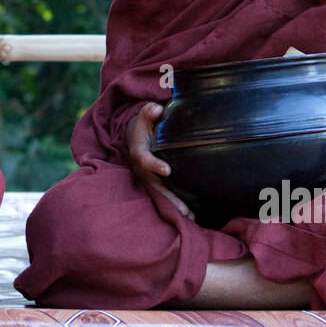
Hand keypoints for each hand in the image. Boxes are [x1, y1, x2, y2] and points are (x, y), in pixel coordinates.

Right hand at [125, 103, 194, 219]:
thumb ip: (148, 111)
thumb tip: (156, 109)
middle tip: (184, 211)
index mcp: (139, 152)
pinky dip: (176, 205)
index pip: (145, 159)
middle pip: (155, 186)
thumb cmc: (143, 126)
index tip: (167, 170)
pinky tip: (191, 215)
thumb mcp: (143, 116)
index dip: (154, 165)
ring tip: (191, 217)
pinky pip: (166, 195)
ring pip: (162, 194)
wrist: (134, 137)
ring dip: (175, 206)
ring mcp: (149, 178)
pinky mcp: (156, 183)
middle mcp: (143, 169)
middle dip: (169, 198)